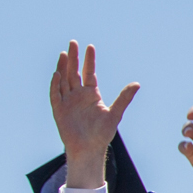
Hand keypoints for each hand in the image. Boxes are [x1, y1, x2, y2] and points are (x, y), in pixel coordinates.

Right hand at [52, 41, 138, 190]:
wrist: (88, 150)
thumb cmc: (102, 134)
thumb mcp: (115, 114)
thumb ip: (124, 98)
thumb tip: (137, 84)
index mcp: (91, 94)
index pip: (89, 72)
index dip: (89, 60)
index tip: (90, 46)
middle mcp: (78, 95)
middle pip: (74, 72)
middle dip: (73, 58)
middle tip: (72, 42)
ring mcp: (67, 102)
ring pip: (63, 80)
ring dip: (62, 67)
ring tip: (63, 53)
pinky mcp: (59, 110)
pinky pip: (55, 95)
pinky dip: (55, 85)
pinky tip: (57, 74)